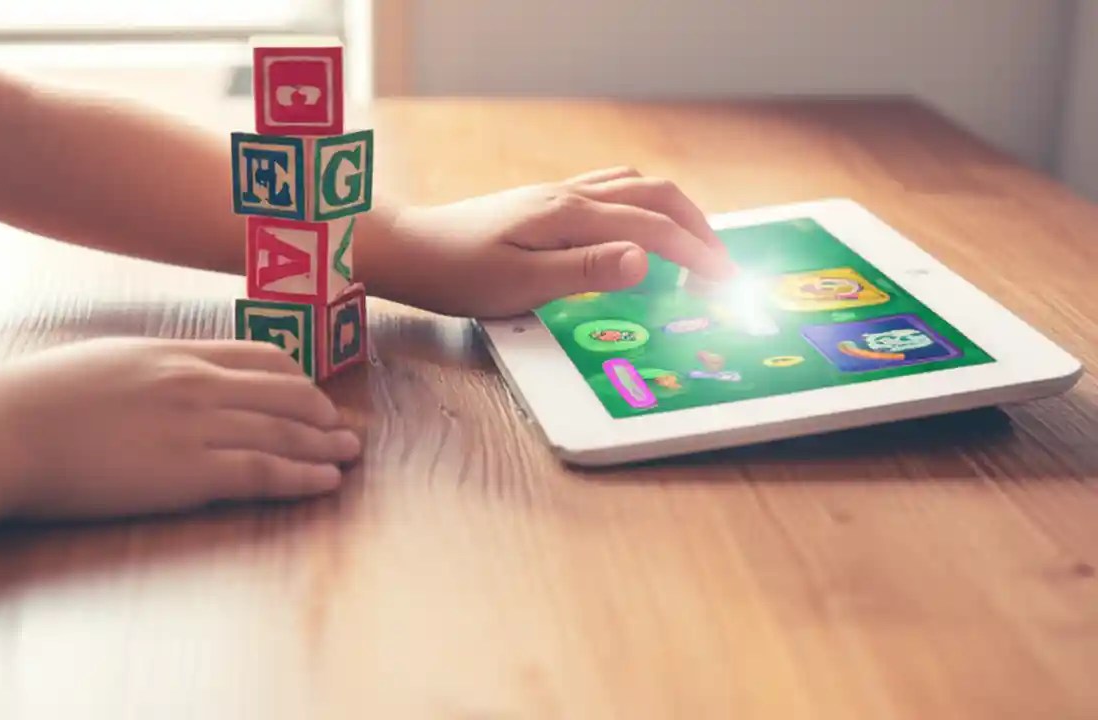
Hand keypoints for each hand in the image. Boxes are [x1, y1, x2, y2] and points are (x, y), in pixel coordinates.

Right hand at [0, 337, 360, 517]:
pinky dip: (303, 477)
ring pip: (285, 433)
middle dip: (323, 414)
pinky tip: (326, 482)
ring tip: (350, 456)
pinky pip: (263, 471)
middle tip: (343, 430)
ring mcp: (196, 426)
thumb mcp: (108, 360)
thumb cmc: (40, 399)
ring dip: (325, 447)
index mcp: (178, 352)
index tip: (315, 396)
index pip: (263, 358)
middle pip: (287, 394)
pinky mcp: (188, 472)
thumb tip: (173, 376)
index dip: (300, 380)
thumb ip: (154, 367)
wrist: (5, 431)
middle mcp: (198, 382)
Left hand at [359, 167, 736, 317]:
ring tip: (694, 242)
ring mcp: (557, 194)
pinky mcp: (544, 202)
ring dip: (674, 210)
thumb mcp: (521, 284)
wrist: (409, 250)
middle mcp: (570, 196)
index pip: (652, 227)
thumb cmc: (457, 274)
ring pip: (635, 186)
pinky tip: (640, 226)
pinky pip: (612, 190)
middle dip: (697, 225)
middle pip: (655, 194)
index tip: (726, 279)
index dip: (696, 252)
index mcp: (570, 215)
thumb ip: (586, 271)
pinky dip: (644, 205)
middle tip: (722, 263)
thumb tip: (646, 258)